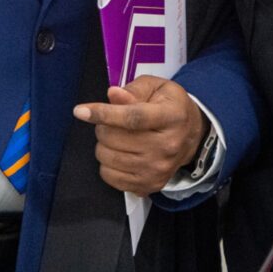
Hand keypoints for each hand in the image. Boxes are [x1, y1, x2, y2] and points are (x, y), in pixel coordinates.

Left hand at [73, 76, 207, 195]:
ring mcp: (158, 169)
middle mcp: (167, 146)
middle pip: (115, 139)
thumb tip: (112, 95)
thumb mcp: (157, 87)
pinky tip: (119, 153)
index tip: (80, 111)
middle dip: (103, 126)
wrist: (192, 136)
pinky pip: (111, 177)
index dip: (104, 114)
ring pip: (109, 158)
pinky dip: (107, 163)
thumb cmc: (170, 106)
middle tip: (111, 121)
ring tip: (116, 137)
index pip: (133, 118)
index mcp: (171, 117)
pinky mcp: (150, 186)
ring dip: (104, 144)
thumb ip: (134, 90)